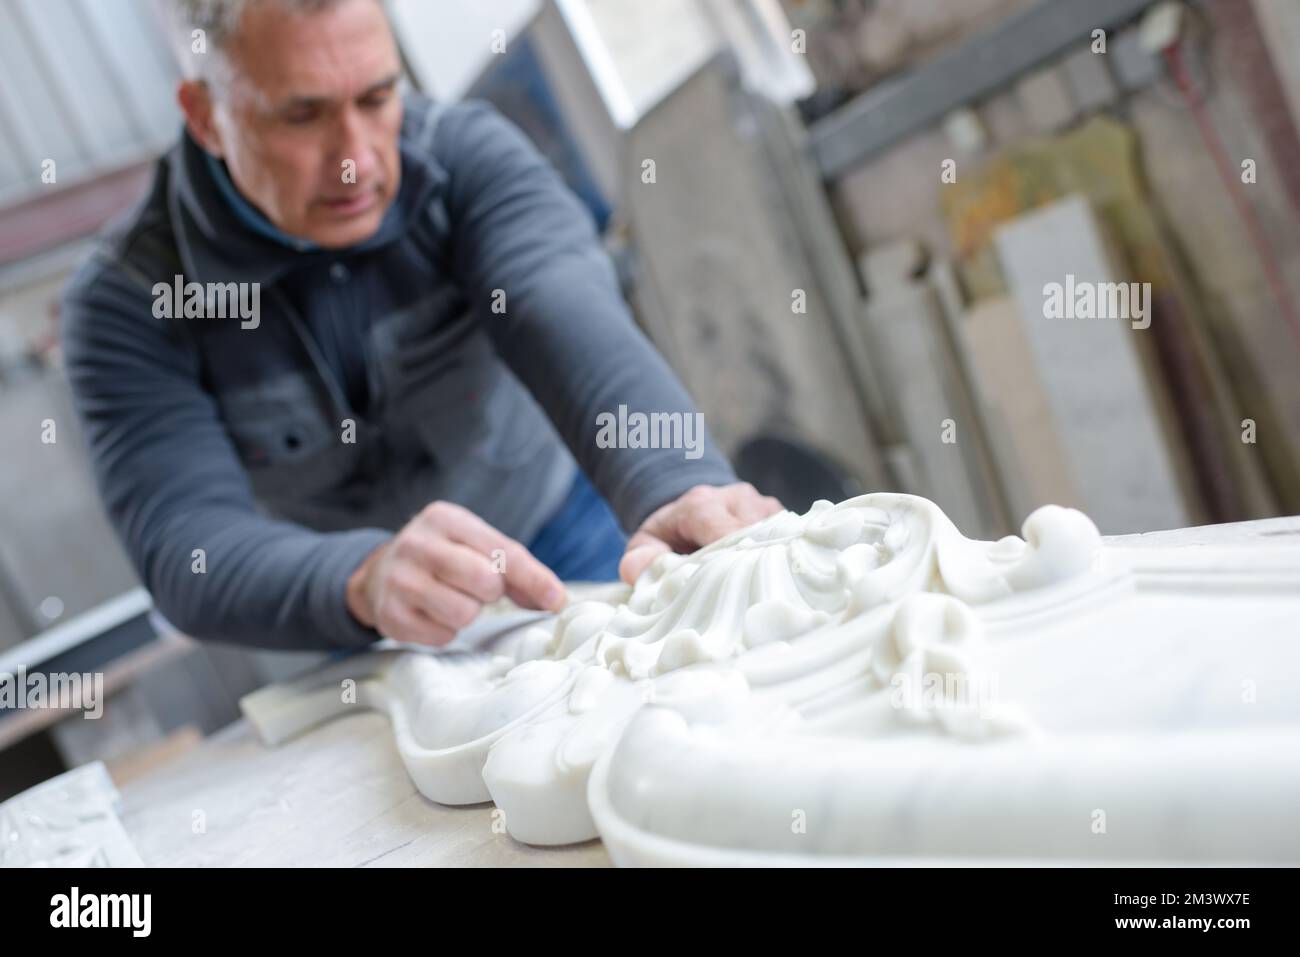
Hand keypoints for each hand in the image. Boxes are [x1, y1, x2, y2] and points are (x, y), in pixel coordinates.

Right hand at [346, 501, 565, 645]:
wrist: (379, 574)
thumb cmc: (444, 557)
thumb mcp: (475, 545)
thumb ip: (516, 568)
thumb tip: (555, 599)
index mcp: (445, 519)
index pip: (501, 551)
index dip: (533, 578)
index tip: (556, 601)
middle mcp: (417, 545)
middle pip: (485, 581)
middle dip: (490, 592)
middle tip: (477, 589)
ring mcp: (399, 581)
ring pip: (464, 613)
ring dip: (468, 613)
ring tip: (452, 599)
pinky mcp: (391, 616)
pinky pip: (443, 636)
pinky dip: (446, 631)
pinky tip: (432, 613)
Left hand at [619, 482, 783, 583]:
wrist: (689, 508)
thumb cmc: (668, 534)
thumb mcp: (644, 545)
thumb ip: (640, 560)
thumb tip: (641, 574)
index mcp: (701, 505)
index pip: (725, 532)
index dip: (731, 561)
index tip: (733, 590)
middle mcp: (737, 499)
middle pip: (757, 535)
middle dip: (754, 566)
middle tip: (753, 601)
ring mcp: (763, 505)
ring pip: (778, 536)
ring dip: (772, 563)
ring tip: (766, 592)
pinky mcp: (780, 514)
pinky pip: (789, 537)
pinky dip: (783, 558)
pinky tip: (778, 581)